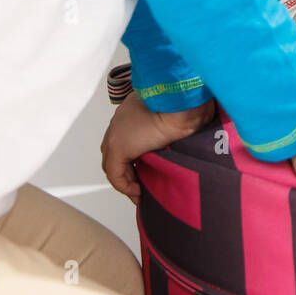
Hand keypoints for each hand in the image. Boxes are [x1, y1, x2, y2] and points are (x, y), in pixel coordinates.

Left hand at [100, 93, 215, 203]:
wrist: (179, 101)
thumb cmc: (182, 103)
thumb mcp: (175, 112)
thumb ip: (169, 121)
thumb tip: (182, 130)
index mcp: (132, 109)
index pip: (124, 137)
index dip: (132, 156)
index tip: (144, 168)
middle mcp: (120, 121)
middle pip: (115, 152)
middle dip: (128, 170)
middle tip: (141, 183)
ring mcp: (116, 134)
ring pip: (113, 164)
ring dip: (127, 179)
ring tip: (140, 191)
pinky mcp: (118, 148)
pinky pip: (115, 175)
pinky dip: (125, 186)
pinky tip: (138, 193)